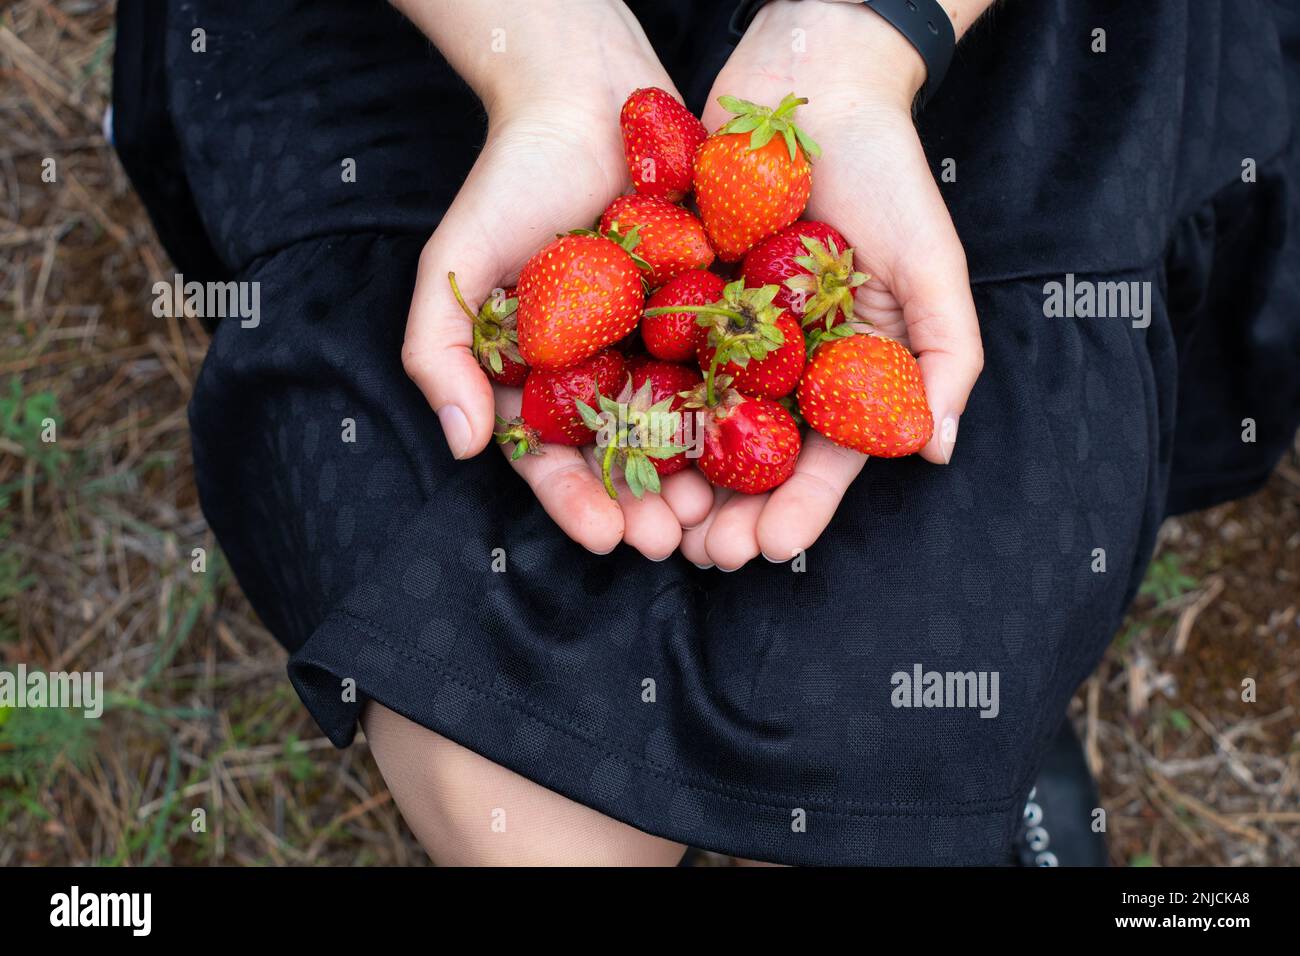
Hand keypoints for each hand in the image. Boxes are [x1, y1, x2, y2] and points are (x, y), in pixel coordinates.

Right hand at [398, 1, 713, 556]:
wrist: (584, 96)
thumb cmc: (509, 180)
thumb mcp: (455, 266)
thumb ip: (441, 354)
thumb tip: (462, 445)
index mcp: (542, 378)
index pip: (554, 459)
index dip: (576, 502)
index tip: (605, 536)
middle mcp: (603, 372)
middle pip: (626, 460)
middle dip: (647, 507)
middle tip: (676, 541)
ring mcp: (659, 345)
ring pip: (685, 431)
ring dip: (703, 481)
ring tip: (721, 516)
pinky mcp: (712, 311)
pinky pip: (732, 369)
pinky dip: (748, 413)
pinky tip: (767, 447)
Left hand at [681, 0, 983, 569]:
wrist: (805, 82)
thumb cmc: (885, 170)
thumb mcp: (932, 261)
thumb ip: (944, 355)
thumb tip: (938, 449)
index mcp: (843, 371)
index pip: (825, 461)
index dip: (798, 511)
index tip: (768, 548)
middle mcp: (781, 367)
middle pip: (752, 462)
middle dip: (729, 515)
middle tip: (700, 554)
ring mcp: (724, 338)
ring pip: (694, 429)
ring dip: (675, 482)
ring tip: (652, 521)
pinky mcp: (674, 301)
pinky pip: (650, 363)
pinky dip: (633, 408)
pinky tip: (610, 446)